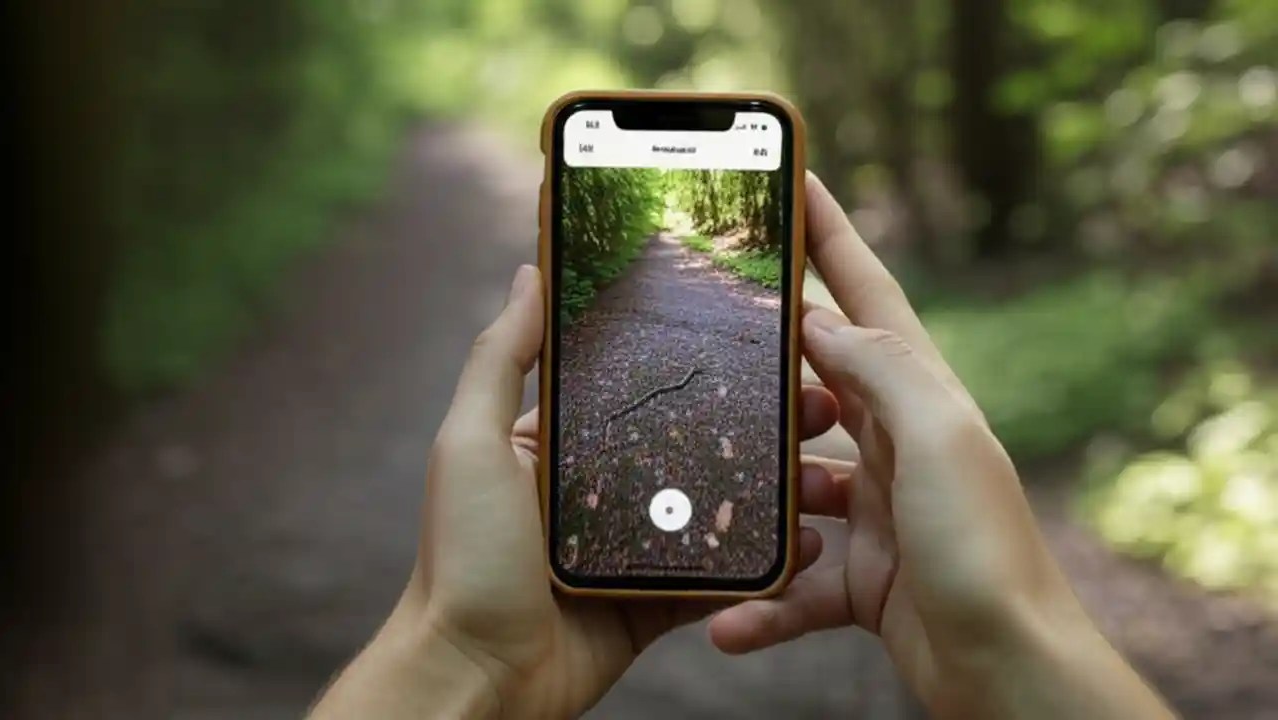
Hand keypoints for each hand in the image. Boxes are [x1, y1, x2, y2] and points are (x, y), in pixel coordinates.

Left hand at [312, 265, 834, 718]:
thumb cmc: (463, 555)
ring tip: (824, 471)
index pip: (640, 387)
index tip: (760, 336)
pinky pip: (717, 576)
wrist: (475, 677)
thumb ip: (502, 358)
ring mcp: (632, 547)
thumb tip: (532, 272)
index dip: (698, 361)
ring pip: (715, 506)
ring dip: (773, 490)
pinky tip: (806, 542)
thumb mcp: (470, 441)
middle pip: (693, 443)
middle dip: (758, 423)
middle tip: (818, 403)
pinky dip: (761, 563)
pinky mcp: (655, 601)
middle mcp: (601, 489)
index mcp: (560, 444)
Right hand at [708, 174, 1171, 718]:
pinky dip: (760, 601)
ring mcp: (872, 510)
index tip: (794, 183)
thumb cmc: (985, 550)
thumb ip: (883, 368)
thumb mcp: (939, 438)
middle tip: (701, 343)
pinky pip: (791, 579)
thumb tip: (818, 318)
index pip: (868, 294)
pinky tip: (727, 617)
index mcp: (920, 395)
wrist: (1010, 672)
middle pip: (814, 381)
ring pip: (786, 488)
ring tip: (707, 520)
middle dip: (760, 366)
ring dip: (749, 509)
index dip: (832, 234)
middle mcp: (895, 442)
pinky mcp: (855, 576)